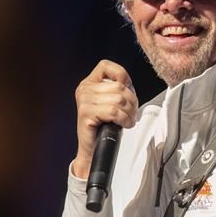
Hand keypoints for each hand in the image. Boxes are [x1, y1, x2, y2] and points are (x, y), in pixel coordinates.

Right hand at [72, 60, 137, 177]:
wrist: (94, 150)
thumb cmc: (104, 127)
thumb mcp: (112, 102)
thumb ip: (118, 89)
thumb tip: (128, 84)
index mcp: (89, 83)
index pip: (107, 66)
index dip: (123, 77)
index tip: (127, 94)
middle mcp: (84, 89)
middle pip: (119, 86)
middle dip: (132, 102)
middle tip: (131, 114)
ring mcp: (84, 101)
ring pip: (119, 99)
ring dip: (129, 113)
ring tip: (127, 121)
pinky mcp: (86, 113)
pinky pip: (113, 111)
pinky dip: (124, 119)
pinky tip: (123, 125)